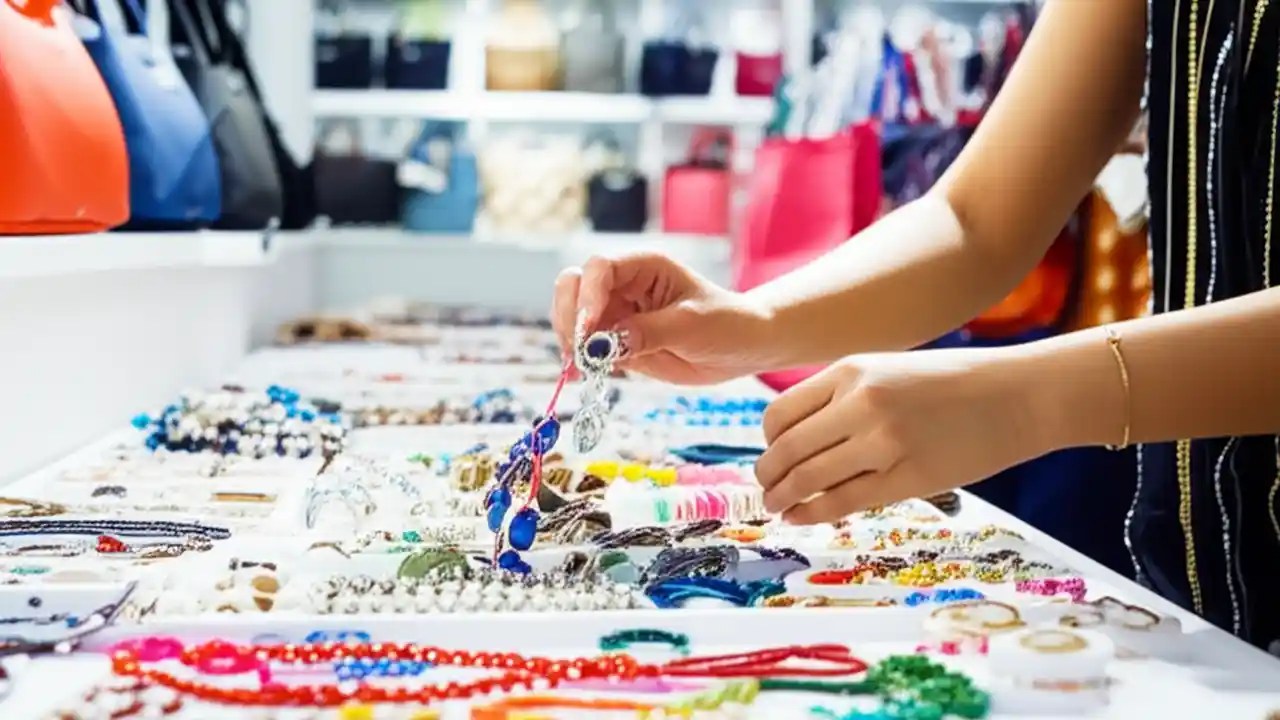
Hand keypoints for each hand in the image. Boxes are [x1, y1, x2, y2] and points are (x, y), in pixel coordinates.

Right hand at [551, 253, 771, 384]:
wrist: (742, 348)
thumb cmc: (724, 323)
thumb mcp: (689, 325)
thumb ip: (644, 332)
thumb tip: (600, 345)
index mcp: (643, 267)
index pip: (599, 268)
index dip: (587, 294)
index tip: (589, 327)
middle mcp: (624, 286)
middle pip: (573, 287)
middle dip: (570, 316)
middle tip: (579, 349)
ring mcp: (617, 314)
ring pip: (573, 319)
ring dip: (570, 341)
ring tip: (582, 367)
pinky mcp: (617, 343)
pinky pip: (587, 348)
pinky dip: (578, 361)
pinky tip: (579, 376)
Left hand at [754, 348, 1045, 522]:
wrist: (1019, 395)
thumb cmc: (954, 384)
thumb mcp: (889, 370)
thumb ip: (844, 396)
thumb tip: (797, 436)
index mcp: (852, 371)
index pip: (780, 415)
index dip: (768, 442)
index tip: (772, 455)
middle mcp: (861, 403)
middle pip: (786, 450)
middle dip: (768, 477)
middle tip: (765, 490)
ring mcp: (883, 442)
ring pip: (808, 479)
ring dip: (783, 499)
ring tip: (777, 508)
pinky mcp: (908, 478)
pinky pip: (843, 502)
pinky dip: (812, 513)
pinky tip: (801, 518)